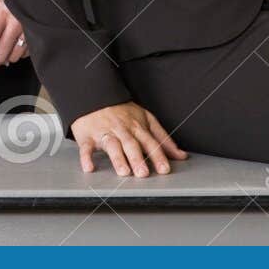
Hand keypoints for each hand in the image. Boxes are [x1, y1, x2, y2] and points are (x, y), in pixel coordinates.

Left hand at [0, 0, 29, 66]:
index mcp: (2, 13)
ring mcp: (28, 31)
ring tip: (5, 50)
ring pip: (14, 57)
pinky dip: (20, 53)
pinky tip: (17, 45)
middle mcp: (16, 23)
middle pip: (0, 54)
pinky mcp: (38, 37)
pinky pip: (26, 54)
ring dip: (7, 57)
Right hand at [72, 103, 188, 176]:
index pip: (150, 142)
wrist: (95, 95)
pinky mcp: (87, 136)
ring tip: (123, 172)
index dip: (158, 155)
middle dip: (138, 158)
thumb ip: (163, 139)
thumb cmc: (122, 112)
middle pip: (131, 144)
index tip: (165, 169)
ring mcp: (104, 132)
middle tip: (144, 173)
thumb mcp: (146, 119)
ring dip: (117, 158)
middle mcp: (122, 130)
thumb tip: (181, 155)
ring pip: (112, 145)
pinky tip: (89, 167)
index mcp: (137, 127)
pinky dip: (86, 157)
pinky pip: (86, 147)